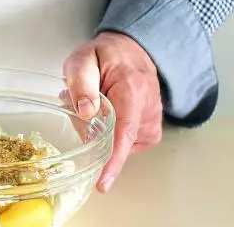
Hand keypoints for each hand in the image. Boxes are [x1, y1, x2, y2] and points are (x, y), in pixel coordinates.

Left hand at [63, 32, 162, 192]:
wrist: (132, 51)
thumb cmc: (107, 56)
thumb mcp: (84, 59)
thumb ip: (81, 82)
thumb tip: (86, 113)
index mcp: (132, 91)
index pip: (124, 132)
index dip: (113, 160)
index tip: (103, 182)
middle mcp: (148, 110)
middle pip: (112, 140)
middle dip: (88, 127)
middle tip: (81, 99)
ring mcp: (152, 122)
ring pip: (116, 144)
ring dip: (99, 130)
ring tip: (98, 102)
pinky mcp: (150, 132)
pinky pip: (123, 143)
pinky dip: (111, 133)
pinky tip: (109, 114)